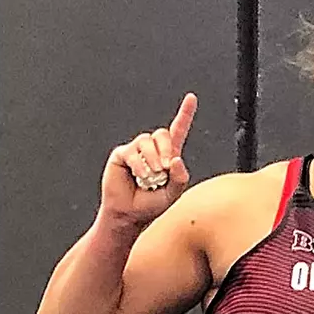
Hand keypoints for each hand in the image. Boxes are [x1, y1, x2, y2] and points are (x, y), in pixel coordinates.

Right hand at [99, 93, 195, 228]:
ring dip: (153, 160)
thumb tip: (177, 159)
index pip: (178, 130)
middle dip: (166, 150)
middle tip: (165, 168)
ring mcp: (136, 151)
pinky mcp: (122, 155)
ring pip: (147, 141)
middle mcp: (152, 150)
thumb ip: (180, 178)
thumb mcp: (173, 193)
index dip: (185, 114)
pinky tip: (140, 176)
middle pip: (162, 133)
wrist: (130, 215)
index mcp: (168, 155)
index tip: (191, 98)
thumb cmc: (152, 205)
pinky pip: (133, 152)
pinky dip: (139, 165)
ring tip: (152, 176)